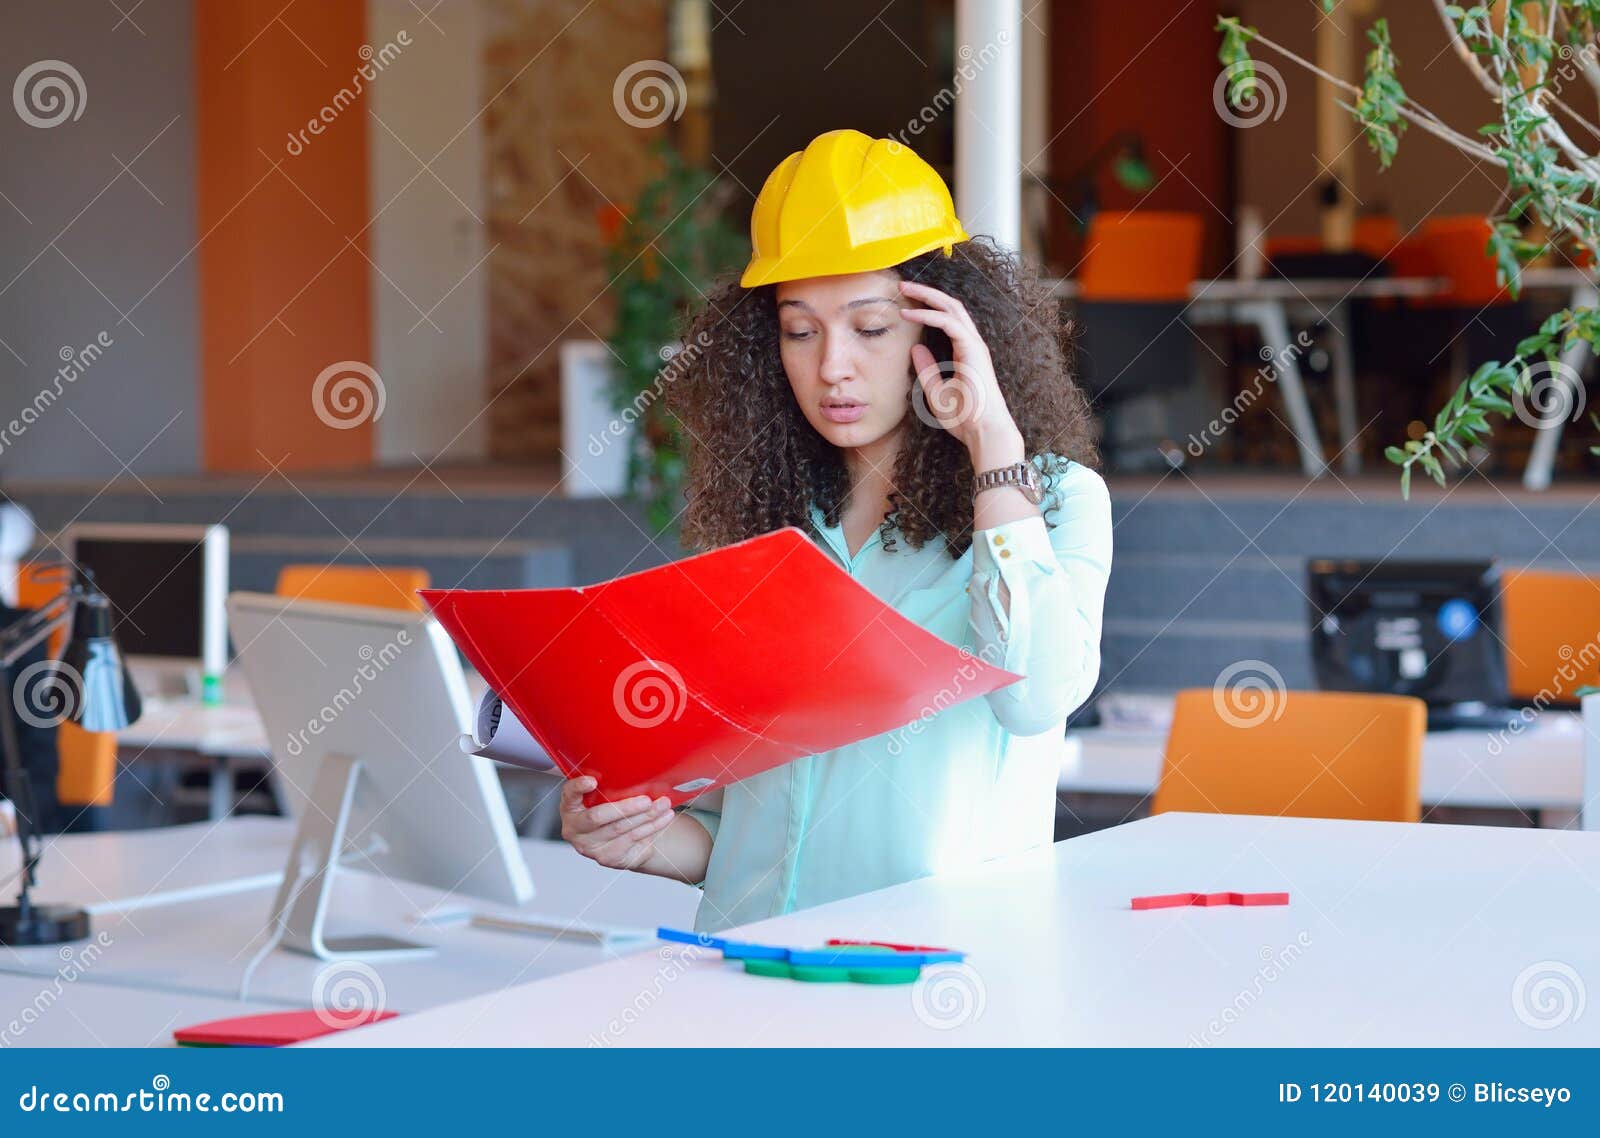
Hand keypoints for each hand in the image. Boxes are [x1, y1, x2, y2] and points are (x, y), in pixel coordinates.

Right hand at [559, 776, 674, 870]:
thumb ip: (611, 785)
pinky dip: (652, 828)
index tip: (592, 781)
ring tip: (663, 805)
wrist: (623, 842)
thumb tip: (637, 766)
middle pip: (598, 817)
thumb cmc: (613, 811)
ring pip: (620, 829)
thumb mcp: (606, 796)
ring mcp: (590, 847)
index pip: (568, 795)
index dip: (578, 788)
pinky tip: (663, 819)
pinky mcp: (608, 858)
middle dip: (626, 807)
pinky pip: (633, 840)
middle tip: (647, 800)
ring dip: (647, 817)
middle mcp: (575, 829)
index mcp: (570, 807)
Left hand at [899, 279, 1022, 460]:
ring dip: (927, 296)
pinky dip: (928, 315)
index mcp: (966, 351)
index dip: (927, 307)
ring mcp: (974, 344)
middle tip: (904, 285)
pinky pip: (948, 323)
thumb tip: (914, 349)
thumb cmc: (965, 418)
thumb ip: (926, 369)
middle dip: (926, 293)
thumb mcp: (936, 392)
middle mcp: (972, 343)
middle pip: (950, 306)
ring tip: (905, 289)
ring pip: (951, 307)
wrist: (983, 432)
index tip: (904, 303)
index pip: (947, 319)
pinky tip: (910, 313)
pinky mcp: (972, 349)